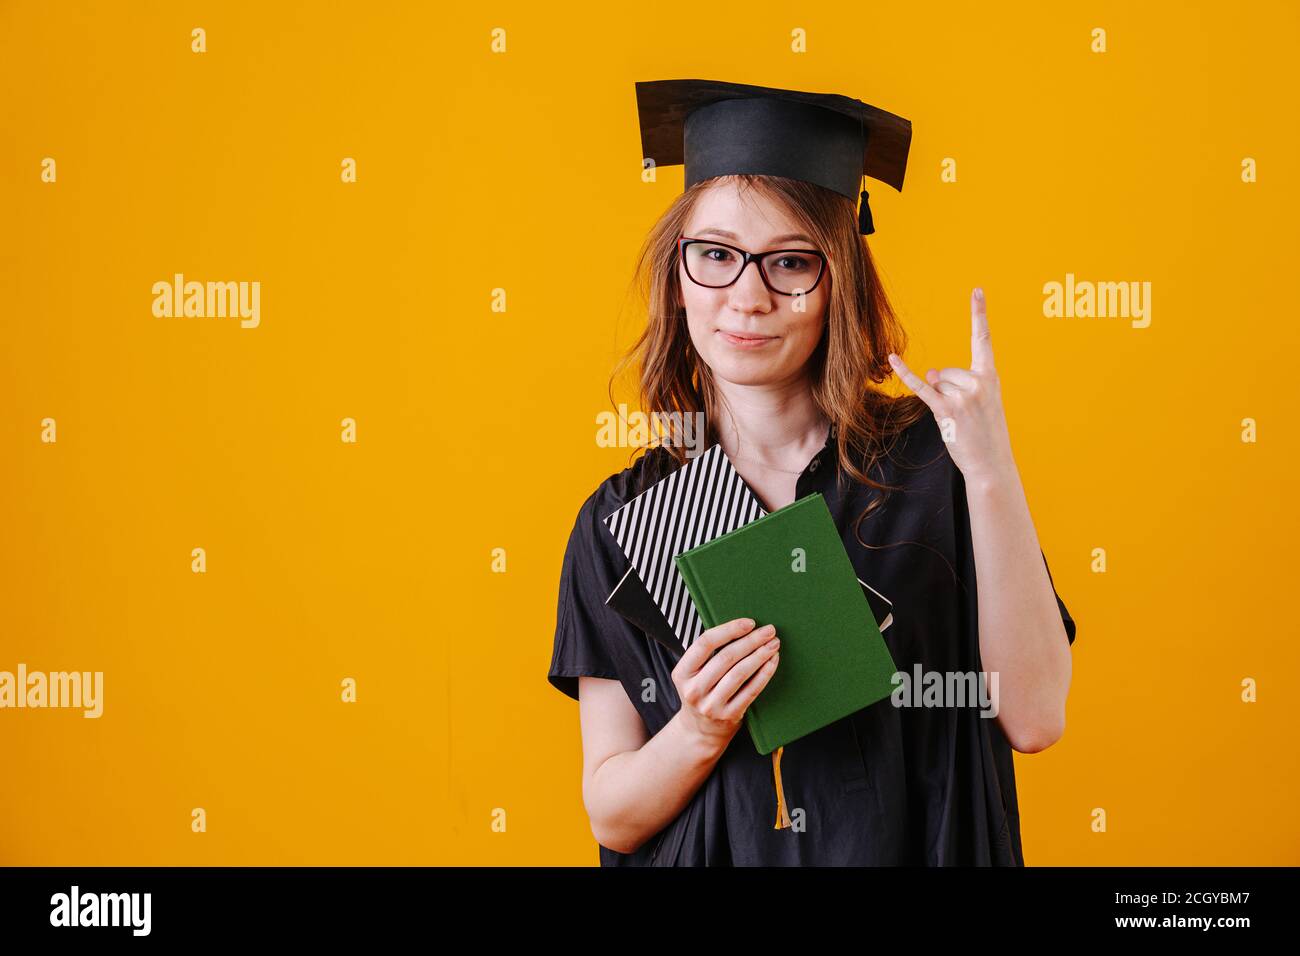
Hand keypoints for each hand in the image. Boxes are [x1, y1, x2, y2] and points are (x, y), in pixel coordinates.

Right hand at [671, 617, 779, 748]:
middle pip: (726, 658)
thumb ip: (707, 654)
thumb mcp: (693, 674)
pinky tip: (772, 662)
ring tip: (773, 644)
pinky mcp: (729, 716)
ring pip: (740, 673)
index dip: (729, 630)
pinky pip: (751, 690)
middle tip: (769, 631)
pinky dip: (764, 674)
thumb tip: (740, 627)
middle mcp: (694, 690)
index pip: (704, 644)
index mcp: (682, 673)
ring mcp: (711, 705)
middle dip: (751, 641)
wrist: (701, 730)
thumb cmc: (702, 692)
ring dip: (760, 655)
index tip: (749, 623)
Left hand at [886, 287, 1016, 485]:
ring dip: (940, 400)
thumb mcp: (979, 403)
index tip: (977, 291)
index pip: (983, 340)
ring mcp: (963, 396)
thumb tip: (930, 372)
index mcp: (991, 377)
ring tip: (958, 420)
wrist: (991, 463)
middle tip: (964, 414)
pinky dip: (906, 374)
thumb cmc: (985, 433)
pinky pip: (922, 389)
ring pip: (936, 383)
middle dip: (946, 390)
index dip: (980, 315)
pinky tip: (893, 359)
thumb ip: (957, 383)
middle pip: (945, 371)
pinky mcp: (947, 410)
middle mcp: (979, 382)